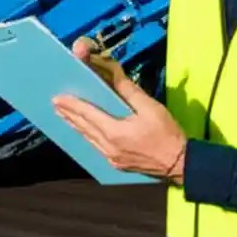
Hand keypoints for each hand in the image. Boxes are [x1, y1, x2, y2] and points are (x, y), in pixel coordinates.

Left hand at [55, 37, 187, 183]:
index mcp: (115, 132)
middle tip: (55, 104)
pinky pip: (96, 147)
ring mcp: (111, 158)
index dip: (71, 105)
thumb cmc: (167, 133)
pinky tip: (84, 131)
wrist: (181, 163)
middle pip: (83, 128)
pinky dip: (87, 136)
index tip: (57, 98)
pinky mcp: (116, 164)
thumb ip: (127, 90)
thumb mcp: (149, 106)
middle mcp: (108, 147)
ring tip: (64, 115)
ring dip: (75, 125)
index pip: (87, 115)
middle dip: (69, 115)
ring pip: (88, 139)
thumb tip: (111, 71)